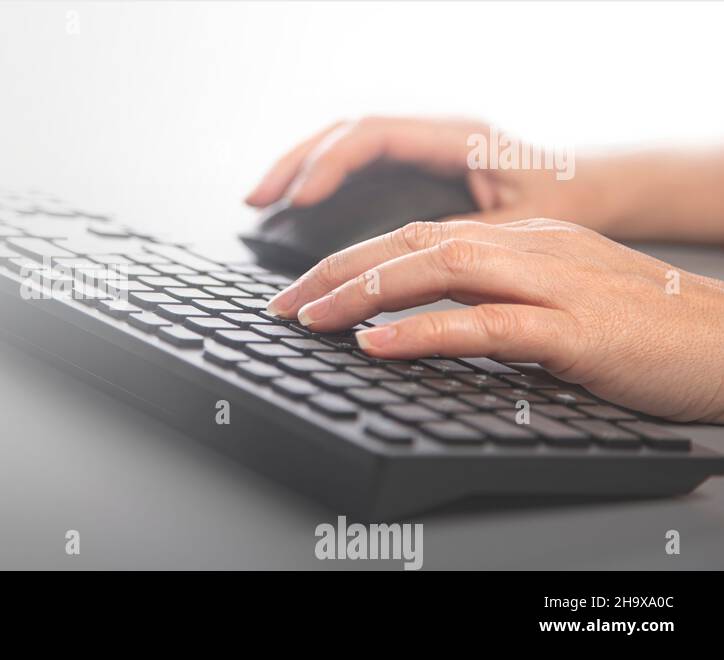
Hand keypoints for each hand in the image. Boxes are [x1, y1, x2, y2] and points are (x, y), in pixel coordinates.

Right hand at [244, 116, 612, 231]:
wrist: (598, 188)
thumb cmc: (568, 206)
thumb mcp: (514, 231)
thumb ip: (455, 243)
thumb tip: (396, 268)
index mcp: (458, 137)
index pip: (372, 137)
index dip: (328, 166)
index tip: (297, 202)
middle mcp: (435, 133)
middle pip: (344, 133)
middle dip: (294, 164)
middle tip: (256, 201)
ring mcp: (424, 145)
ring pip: (345, 144)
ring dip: (299, 169)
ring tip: (260, 200)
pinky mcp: (418, 164)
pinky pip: (358, 163)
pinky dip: (323, 179)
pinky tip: (298, 204)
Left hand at [264, 218, 723, 423]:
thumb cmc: (649, 331)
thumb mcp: (561, 299)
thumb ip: (498, 299)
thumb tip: (424, 322)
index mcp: (523, 241)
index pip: (419, 237)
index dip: (354, 260)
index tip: (303, 289)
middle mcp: (530, 250)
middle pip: (414, 243)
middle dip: (338, 271)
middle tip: (283, 304)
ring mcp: (553, 284)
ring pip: (440, 270)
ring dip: (364, 294)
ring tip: (311, 317)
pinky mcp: (576, 329)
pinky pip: (486, 324)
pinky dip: (423, 332)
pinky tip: (376, 345)